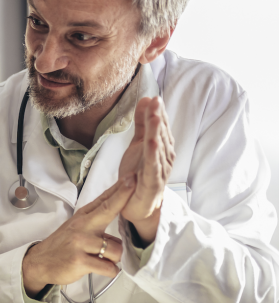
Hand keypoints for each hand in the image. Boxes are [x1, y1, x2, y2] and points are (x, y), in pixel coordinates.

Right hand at [22, 175, 136, 295]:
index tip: (132, 177)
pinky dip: (110, 271)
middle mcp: (82, 227)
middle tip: (134, 184)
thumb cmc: (62, 246)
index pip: (104, 201)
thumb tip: (120, 219)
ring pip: (116, 250)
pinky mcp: (80, 261)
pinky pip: (109, 268)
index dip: (120, 189)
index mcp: (83, 218)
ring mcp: (80, 243)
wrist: (39, 262)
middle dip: (123, 197)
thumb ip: (97, 221)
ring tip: (103, 259)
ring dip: (114, 258)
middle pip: (108, 209)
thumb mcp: (77, 228)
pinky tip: (102, 269)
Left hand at [118, 96, 175, 244]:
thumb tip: (146, 99)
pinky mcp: (152, 183)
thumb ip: (142, 124)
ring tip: (155, 117)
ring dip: (157, 132)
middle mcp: (164, 158)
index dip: (158, 112)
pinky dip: (153, 155)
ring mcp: (160, 170)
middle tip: (156, 101)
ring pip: (158, 149)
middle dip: (158, 117)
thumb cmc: (139, 174)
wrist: (138, 205)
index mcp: (161, 148)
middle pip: (161, 135)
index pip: (160, 127)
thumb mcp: (138, 145)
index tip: (154, 97)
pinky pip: (153, 167)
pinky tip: (152, 143)